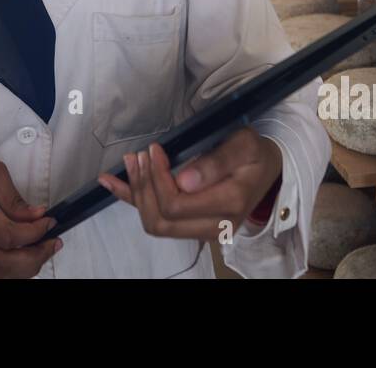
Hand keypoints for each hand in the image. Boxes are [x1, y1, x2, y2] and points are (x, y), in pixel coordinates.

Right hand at [0, 161, 60, 277]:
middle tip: (53, 243)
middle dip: (36, 256)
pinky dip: (15, 271)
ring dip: (28, 267)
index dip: (33, 232)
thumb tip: (37, 215)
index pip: (6, 234)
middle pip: (4, 263)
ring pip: (0, 275)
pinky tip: (27, 258)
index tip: (48, 221)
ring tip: (44, 250)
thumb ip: (13, 197)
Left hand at [96, 128, 282, 241]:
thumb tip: (184, 180)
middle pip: (161, 221)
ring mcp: (201, 229)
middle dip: (143, 187)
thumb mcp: (243, 146)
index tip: (155, 150)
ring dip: (137, 193)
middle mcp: (213, 226)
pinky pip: (155, 218)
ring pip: (155, 223)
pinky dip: (129, 200)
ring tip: (132, 161)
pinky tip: (108, 182)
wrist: (267, 169)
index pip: (176, 205)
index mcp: (228, 206)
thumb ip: (216, 163)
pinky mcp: (190, 224)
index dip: (157, 179)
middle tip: (140, 155)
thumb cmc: (254, 154)